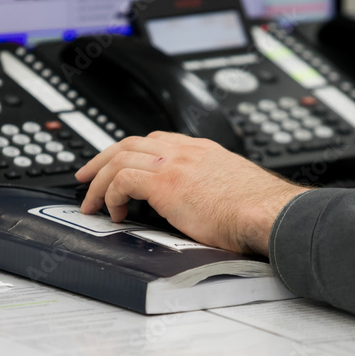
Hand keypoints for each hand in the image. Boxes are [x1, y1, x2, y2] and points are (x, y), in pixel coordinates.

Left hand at [74, 132, 309, 254]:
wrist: (267, 213)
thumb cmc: (258, 212)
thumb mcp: (232, 191)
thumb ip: (212, 191)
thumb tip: (204, 210)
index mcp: (202, 152)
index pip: (156, 141)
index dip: (130, 153)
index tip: (118, 167)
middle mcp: (185, 151)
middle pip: (130, 143)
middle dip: (102, 159)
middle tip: (87, 177)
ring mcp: (174, 164)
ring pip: (119, 159)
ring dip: (99, 181)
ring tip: (91, 202)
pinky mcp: (166, 182)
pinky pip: (123, 180)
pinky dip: (111, 194)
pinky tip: (114, 212)